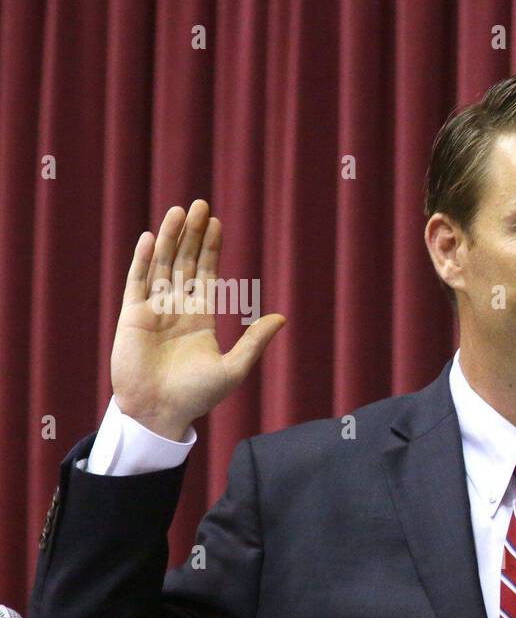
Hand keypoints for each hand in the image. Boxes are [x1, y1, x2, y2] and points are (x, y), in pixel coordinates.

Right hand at [111, 200, 284, 439]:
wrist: (160, 413)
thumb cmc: (197, 396)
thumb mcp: (234, 368)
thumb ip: (255, 341)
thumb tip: (281, 318)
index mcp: (202, 318)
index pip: (208, 274)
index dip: (212, 248)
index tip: (217, 222)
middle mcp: (177, 308)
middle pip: (186, 262)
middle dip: (193, 234)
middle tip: (201, 204)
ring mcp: (154, 310)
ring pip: (163, 265)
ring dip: (172, 238)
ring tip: (179, 211)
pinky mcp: (132, 316)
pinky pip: (138, 281)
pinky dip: (144, 259)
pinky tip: (153, 237)